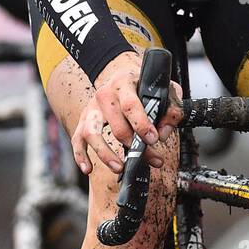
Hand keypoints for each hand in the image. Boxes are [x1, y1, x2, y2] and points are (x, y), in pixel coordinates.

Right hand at [71, 50, 182, 176]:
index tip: (153, 140)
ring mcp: (91, 109)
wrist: (122, 79)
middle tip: (149, 158)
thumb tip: (163, 132)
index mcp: (123, 82)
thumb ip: (171, 109)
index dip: (142, 125)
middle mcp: (104, 94)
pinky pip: (77, 140)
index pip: (130, 105)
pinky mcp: (83, 121)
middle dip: (133, 145)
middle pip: (115, 124)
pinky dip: (81, 156)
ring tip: (119, 167)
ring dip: (105, 153)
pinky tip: (88, 169)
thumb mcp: (164, 90)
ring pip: (91, 133)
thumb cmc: (144, 88)